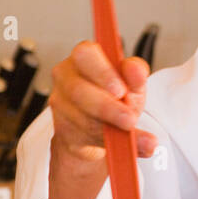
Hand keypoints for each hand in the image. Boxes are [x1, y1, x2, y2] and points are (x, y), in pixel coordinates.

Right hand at [48, 40, 157, 164]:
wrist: (104, 127)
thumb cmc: (116, 96)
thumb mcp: (132, 83)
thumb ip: (136, 74)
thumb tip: (135, 68)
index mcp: (85, 57)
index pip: (86, 54)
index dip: (103, 73)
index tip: (121, 90)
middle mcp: (66, 76)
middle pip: (78, 89)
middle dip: (105, 106)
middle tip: (128, 118)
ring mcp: (60, 102)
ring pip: (80, 117)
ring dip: (108, 127)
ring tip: (129, 131)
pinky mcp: (62, 128)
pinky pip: (82, 135)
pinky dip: (105, 141)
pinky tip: (122, 143)